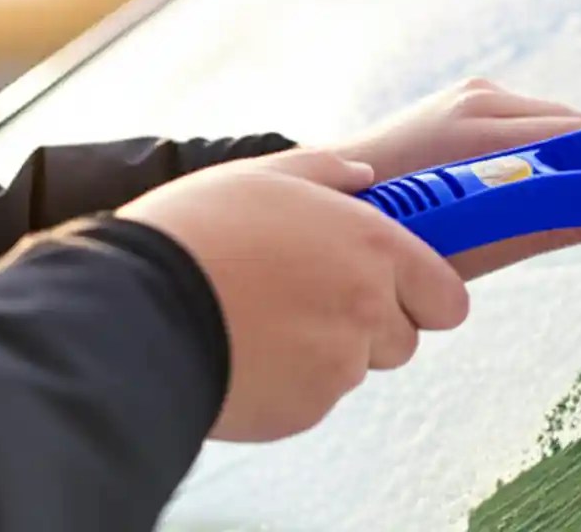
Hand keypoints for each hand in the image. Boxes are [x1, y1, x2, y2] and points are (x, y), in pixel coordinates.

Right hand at [117, 149, 467, 441]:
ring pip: (355, 368)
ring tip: (265, 322)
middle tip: (312, 301)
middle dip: (371, 326)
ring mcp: (339, 364)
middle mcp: (369, 306)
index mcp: (372, 246)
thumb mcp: (261, 176)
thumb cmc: (194, 234)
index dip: (426, 295)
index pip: (448, 297)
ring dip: (327, 353)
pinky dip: (290, 383)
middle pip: (404, 337)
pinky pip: (314, 398)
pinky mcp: (305, 409)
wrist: (132, 308)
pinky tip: (246, 353)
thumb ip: (325, 172)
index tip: (402, 290)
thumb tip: (363, 176)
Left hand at [329, 78, 580, 278]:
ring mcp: (472, 96)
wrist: (320, 199)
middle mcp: (479, 100)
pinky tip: (566, 178)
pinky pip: (533, 122)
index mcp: (477, 130)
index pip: (578, 138)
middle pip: (575, 126)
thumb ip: (544, 226)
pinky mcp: (467, 100)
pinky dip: (557, 150)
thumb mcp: (470, 244)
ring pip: (557, 123)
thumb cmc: (389, 229)